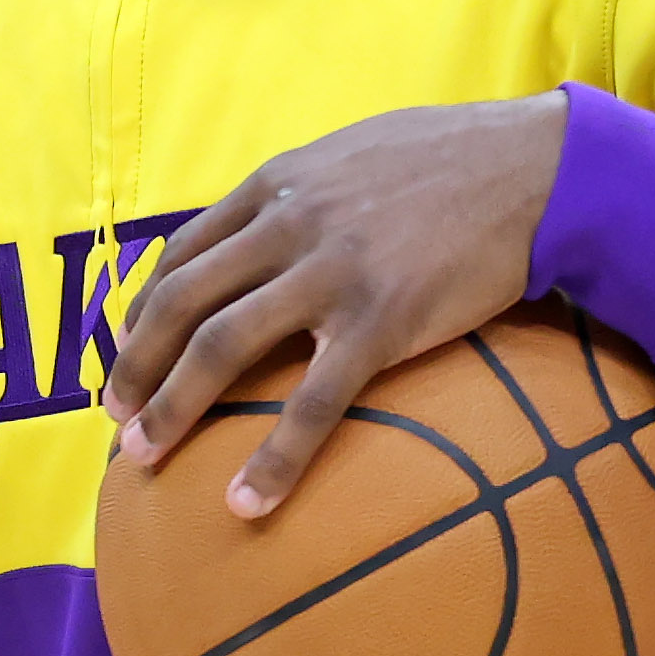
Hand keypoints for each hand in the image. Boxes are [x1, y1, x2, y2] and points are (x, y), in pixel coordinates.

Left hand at [102, 94, 568, 509]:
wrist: (539, 167)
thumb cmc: (456, 157)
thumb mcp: (356, 152)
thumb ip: (304, 189)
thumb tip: (271, 226)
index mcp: (280, 184)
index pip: (182, 253)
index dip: (141, 311)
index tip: (126, 355)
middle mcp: (290, 223)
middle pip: (181, 303)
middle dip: (135, 366)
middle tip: (115, 419)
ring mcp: (332, 273)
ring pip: (221, 348)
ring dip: (172, 410)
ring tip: (142, 458)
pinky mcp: (382, 321)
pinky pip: (312, 403)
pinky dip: (271, 460)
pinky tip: (244, 503)